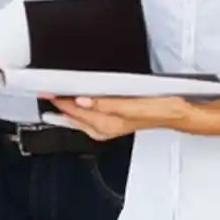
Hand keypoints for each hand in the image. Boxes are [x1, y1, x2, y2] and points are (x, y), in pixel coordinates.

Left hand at [48, 95, 193, 140]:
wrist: (175, 113)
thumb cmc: (157, 108)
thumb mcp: (129, 104)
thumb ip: (104, 104)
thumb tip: (81, 102)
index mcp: (105, 124)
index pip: (74, 111)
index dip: (59, 100)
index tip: (45, 90)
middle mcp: (104, 129)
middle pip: (73, 117)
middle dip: (58, 105)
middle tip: (43, 92)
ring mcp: (108, 127)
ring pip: (79, 119)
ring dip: (66, 109)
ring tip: (53, 99)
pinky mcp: (113, 122)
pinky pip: (88, 118)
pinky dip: (78, 111)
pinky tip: (75, 105)